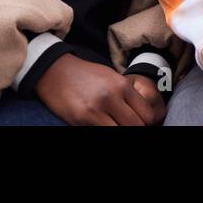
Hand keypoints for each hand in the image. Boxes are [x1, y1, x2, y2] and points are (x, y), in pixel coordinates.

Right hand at [35, 53, 160, 125]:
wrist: (55, 71)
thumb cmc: (85, 75)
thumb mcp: (111, 77)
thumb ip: (127, 95)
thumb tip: (142, 115)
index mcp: (122, 85)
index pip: (147, 115)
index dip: (146, 124)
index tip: (140, 124)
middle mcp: (112, 96)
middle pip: (136, 126)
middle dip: (134, 129)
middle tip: (126, 125)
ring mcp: (96, 109)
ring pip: (120, 131)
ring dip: (118, 130)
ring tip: (113, 125)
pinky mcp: (81, 119)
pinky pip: (101, 132)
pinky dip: (104, 131)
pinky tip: (101, 125)